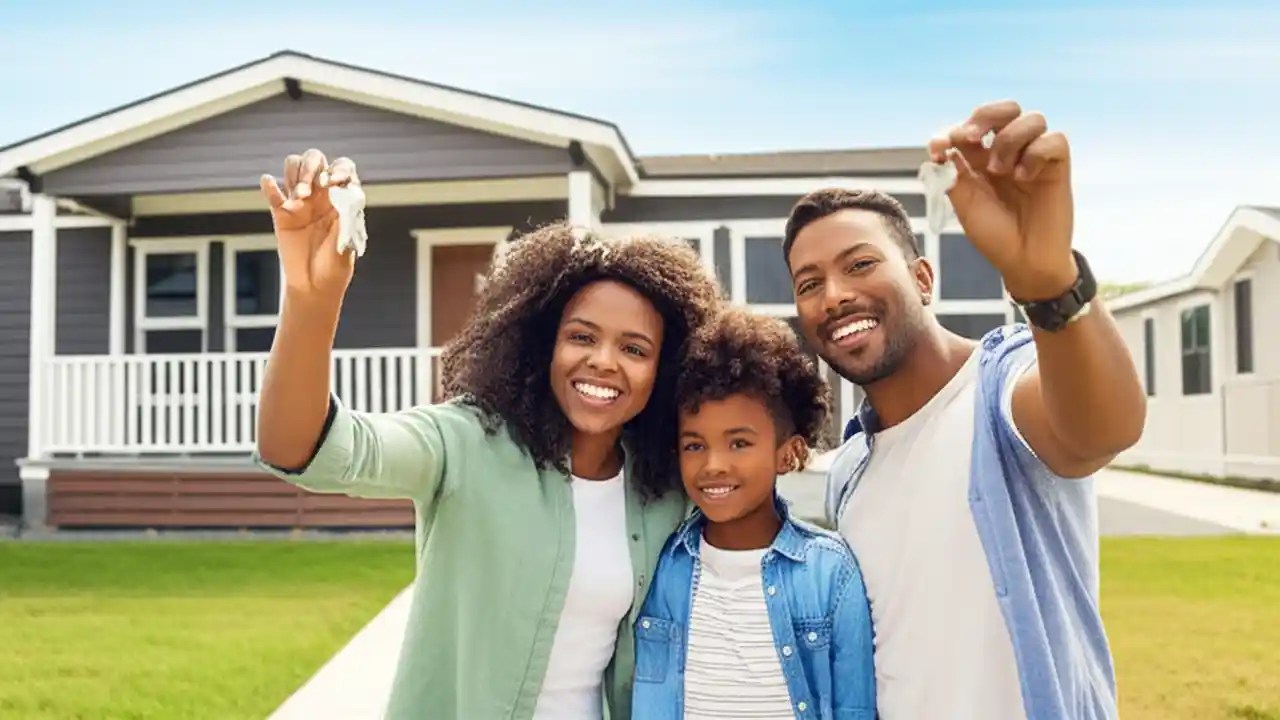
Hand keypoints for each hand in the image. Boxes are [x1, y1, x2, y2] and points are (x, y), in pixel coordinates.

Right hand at [259, 149, 359, 302]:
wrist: (314, 287)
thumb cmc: (336, 267)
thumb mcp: (347, 245)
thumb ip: (346, 219)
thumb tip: (343, 192)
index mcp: (343, 199)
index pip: (342, 168)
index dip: (339, 169)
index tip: (334, 182)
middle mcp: (322, 195)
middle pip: (315, 160)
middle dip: (312, 168)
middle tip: (310, 190)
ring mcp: (301, 202)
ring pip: (294, 168)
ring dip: (295, 175)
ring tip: (298, 198)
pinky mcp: (281, 213)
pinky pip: (273, 193)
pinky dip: (269, 185)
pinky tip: (269, 183)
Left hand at [928, 101, 1076, 300]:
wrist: (1023, 261)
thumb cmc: (994, 234)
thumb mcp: (964, 203)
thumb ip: (952, 173)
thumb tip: (941, 145)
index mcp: (982, 158)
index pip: (970, 126)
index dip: (953, 130)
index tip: (940, 148)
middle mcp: (1009, 152)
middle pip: (1005, 109)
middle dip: (985, 116)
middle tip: (973, 138)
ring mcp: (1034, 156)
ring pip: (1031, 118)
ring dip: (1009, 140)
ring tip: (1001, 171)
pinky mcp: (1057, 166)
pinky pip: (1054, 139)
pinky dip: (1036, 153)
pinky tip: (1024, 177)